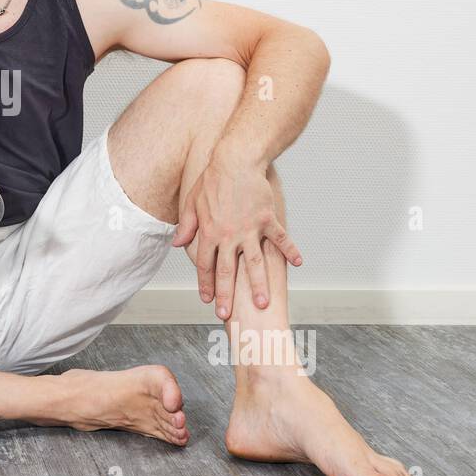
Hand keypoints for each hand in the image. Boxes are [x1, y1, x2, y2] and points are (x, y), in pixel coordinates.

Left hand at [173, 154, 302, 318]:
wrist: (235, 160)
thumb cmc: (212, 180)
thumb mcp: (192, 203)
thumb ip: (187, 226)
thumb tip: (177, 244)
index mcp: (209, 233)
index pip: (205, 264)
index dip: (206, 283)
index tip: (208, 300)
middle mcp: (228, 235)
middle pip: (227, 270)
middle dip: (226, 294)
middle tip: (227, 315)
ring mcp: (249, 228)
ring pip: (254, 262)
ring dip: (258, 284)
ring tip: (263, 303)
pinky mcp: (267, 218)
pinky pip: (279, 238)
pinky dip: (290, 250)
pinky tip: (298, 263)